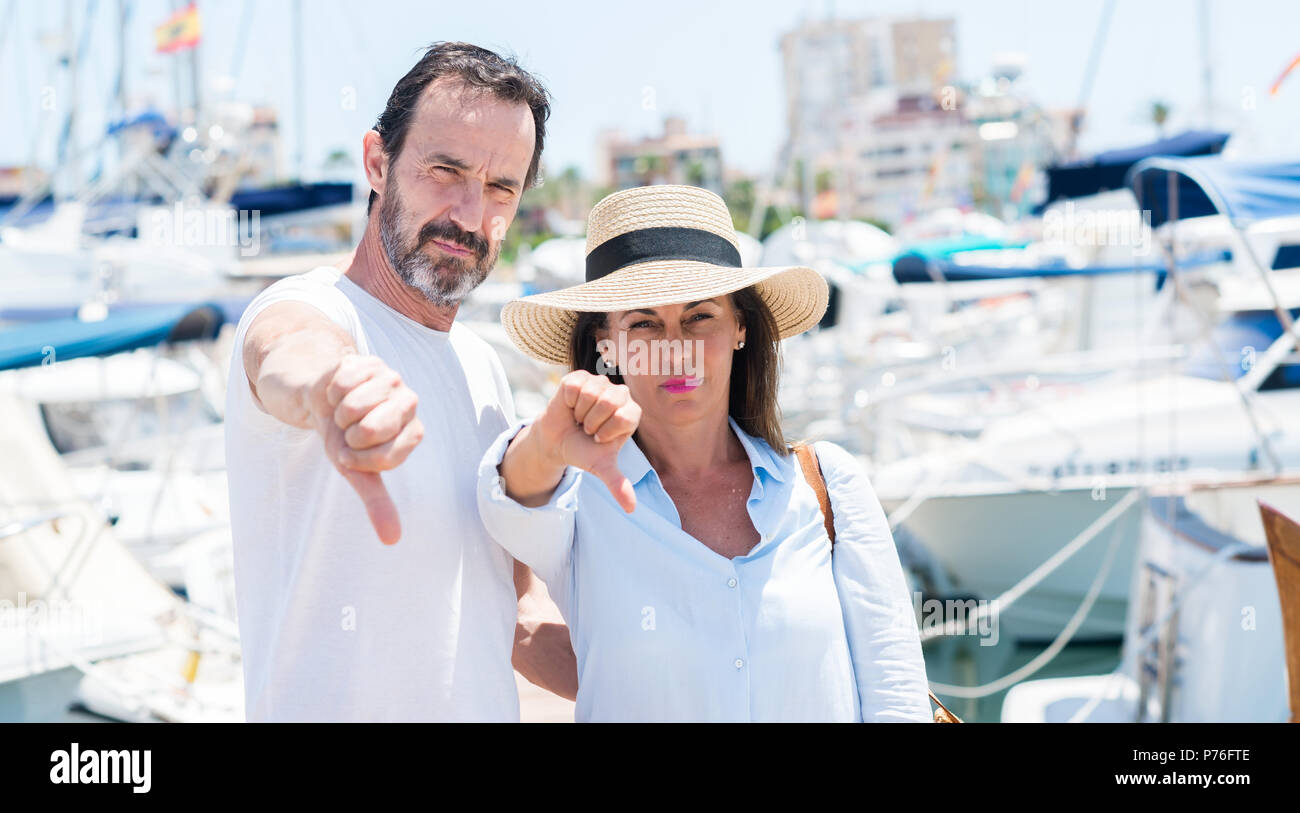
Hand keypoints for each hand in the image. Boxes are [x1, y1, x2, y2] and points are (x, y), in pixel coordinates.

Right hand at [309, 353, 423, 543]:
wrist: (321, 400)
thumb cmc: (344, 437)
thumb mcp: (358, 472)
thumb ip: (377, 502)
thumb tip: (392, 540)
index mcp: (413, 432)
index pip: (389, 456)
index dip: (362, 459)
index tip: (354, 454)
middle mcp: (410, 403)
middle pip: (373, 429)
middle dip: (349, 435)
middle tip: (349, 430)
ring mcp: (391, 378)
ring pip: (354, 406)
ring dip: (338, 412)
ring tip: (343, 410)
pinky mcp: (368, 360)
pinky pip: (341, 383)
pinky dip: (330, 392)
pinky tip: (337, 391)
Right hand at [529, 370, 640, 511]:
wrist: (559, 441)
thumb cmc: (585, 450)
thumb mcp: (601, 467)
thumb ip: (618, 484)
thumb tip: (631, 509)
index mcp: (632, 413)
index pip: (624, 417)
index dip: (606, 432)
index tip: (599, 438)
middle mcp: (620, 394)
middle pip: (608, 402)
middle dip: (592, 422)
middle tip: (588, 428)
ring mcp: (601, 383)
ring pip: (591, 394)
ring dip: (579, 413)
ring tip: (579, 418)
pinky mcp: (580, 377)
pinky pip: (575, 387)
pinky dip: (568, 402)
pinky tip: (570, 407)